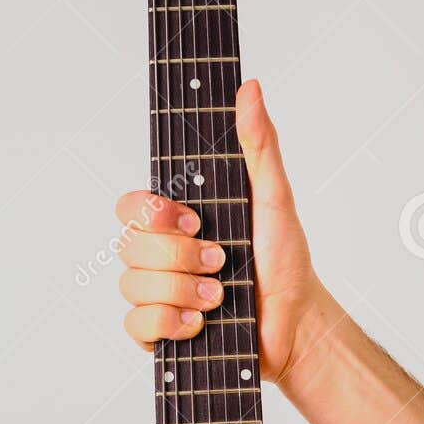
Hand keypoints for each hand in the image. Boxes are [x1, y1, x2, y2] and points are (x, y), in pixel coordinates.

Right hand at [116, 80, 323, 380]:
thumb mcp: (275, 196)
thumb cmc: (286, 262)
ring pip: (131, 285)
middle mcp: (163, 253)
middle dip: (178, 257)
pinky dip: (170, 324)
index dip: (152, 212)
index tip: (193, 220)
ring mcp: (158, 294)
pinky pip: (136, 325)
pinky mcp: (159, 334)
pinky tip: (200, 324)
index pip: (132, 205)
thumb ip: (259, 143)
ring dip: (181, 291)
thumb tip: (251, 89)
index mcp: (180, 220)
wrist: (296, 324)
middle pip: (128, 245)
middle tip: (219, 262)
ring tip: (219, 298)